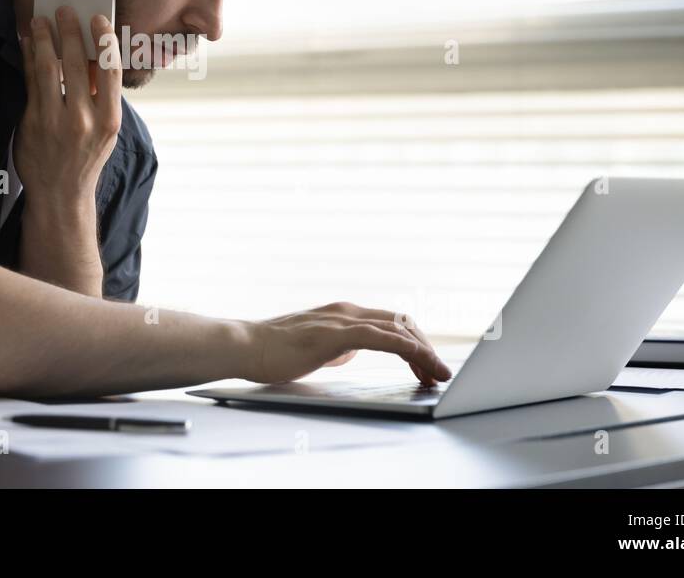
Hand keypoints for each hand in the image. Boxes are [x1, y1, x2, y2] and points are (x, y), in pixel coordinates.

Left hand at [14, 6, 122, 205]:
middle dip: (69, 32)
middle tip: (64, 10)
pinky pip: (30, 82)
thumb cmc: (86, 158)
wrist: (60, 193)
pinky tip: (28, 43)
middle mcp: (83, 120)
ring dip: (44, 40)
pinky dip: (28, 59)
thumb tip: (95, 58)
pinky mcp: (32, 123)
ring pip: (48, 70)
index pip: (110, 72)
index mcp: (108, 120)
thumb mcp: (106, 131)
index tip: (97, 19)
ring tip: (41, 20)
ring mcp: (55, 121)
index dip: (104, 41)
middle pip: (77, 65)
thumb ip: (101, 97)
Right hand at [242, 302, 452, 385]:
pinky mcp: (335, 334)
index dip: (415, 342)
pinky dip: (406, 349)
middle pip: (402, 322)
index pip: (391, 322)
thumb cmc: (273, 350)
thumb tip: (350, 352)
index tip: (427, 365)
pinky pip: (381, 338)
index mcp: (343, 312)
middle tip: (439, 372)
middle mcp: (347, 310)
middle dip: (426, 348)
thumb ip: (336, 346)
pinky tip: (418, 361)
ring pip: (397, 328)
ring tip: (438, 373)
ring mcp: (341, 320)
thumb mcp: (315, 346)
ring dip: (424, 352)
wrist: (244, 345)